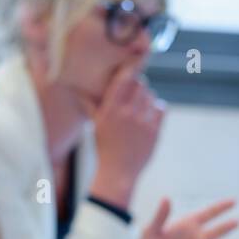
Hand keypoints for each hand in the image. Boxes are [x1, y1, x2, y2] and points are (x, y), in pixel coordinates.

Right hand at [85, 60, 165, 207]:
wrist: (117, 173)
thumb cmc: (104, 147)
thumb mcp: (95, 125)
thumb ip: (90, 105)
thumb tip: (78, 89)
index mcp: (109, 110)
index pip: (124, 79)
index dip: (130, 70)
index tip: (132, 65)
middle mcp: (126, 114)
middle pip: (140, 84)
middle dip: (138, 86)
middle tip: (134, 94)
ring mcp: (141, 123)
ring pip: (151, 95)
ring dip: (146, 99)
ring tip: (139, 109)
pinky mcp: (154, 131)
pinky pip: (160, 108)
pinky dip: (156, 109)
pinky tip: (148, 116)